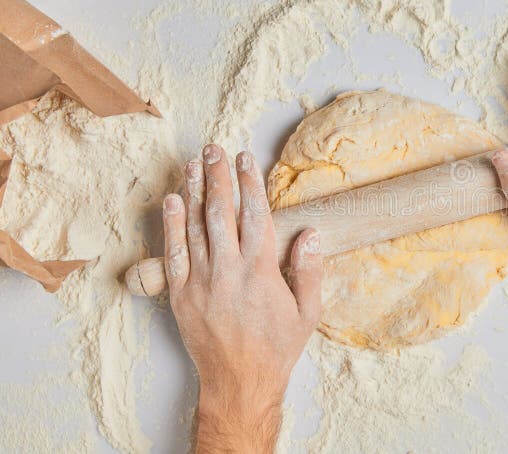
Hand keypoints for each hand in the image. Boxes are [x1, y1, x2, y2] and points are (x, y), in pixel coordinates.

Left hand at [161, 144, 321, 450]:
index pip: (255, 215)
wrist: (239, 382)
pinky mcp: (181, 294)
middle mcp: (229, 270)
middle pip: (221, 212)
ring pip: (195, 226)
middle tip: (214, 149)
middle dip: (218, 176)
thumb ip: (310, 271)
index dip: (250, 183)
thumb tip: (312, 233)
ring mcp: (201, 281)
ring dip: (194, 191)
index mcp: (261, 270)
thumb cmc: (277, 348)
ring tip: (193, 163)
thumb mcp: (307, 313)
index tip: (245, 158)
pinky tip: (171, 201)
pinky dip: (171, 225)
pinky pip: (174, 253)